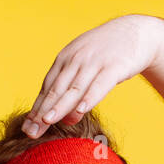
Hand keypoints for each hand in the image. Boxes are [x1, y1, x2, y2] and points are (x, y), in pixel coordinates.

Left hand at [21, 14, 162, 136]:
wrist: (136, 32)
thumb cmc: (107, 55)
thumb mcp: (86, 69)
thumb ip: (74, 93)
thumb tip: (65, 119)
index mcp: (65, 59)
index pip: (48, 88)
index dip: (37, 108)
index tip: (27, 128)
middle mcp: (76, 59)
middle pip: (56, 90)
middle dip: (42, 111)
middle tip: (31, 131)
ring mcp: (95, 62)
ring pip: (74, 89)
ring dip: (60, 106)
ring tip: (47, 121)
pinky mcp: (114, 66)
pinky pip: (99, 85)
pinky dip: (89, 97)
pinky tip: (81, 110)